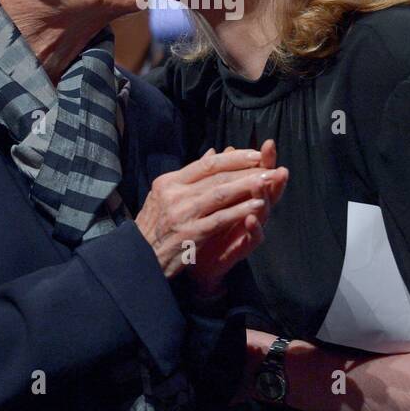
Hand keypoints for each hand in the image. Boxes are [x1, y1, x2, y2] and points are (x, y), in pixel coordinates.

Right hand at [135, 144, 287, 287]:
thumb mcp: (166, 194)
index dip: (234, 158)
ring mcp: (182, 213)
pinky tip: (258, 205)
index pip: (206, 164)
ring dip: (248, 186)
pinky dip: (241, 210)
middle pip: (217, 177)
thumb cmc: (156, 225)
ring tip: (269, 181)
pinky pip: (221, 218)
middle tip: (270, 167)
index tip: (256, 154)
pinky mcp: (190, 234)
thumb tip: (213, 152)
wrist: (139, 257)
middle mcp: (175, 194)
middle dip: (247, 171)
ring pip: (221, 194)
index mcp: (169, 181)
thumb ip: (191, 176)